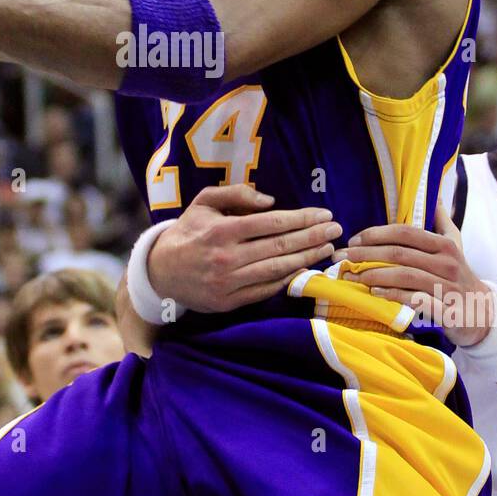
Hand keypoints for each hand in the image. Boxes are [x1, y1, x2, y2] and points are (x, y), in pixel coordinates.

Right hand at [146, 184, 340, 312]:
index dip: (302, 218)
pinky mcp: (230, 302)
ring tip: (328, 248)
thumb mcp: (204, 202)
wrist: (160, 271)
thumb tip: (271, 201)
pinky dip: (288, 279)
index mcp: (222, 230)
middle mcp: (227, 257)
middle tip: (336, 229)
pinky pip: (266, 289)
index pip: (271, 223)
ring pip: (277, 269)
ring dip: (307, 258)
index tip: (324, 214)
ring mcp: (229, 283)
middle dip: (313, 237)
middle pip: (280, 246)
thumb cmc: (188, 231)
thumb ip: (236, 193)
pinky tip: (306, 268)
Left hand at [340, 203, 493, 346]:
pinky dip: (392, 295)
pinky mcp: (445, 311)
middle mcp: (447, 264)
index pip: (406, 233)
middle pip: (400, 254)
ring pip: (405, 276)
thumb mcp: (456, 244)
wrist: (484, 314)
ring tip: (354, 276)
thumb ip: (442, 220)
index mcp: (445, 246)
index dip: (377, 234)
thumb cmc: (461, 275)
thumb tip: (434, 195)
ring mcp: (447, 288)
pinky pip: (414, 300)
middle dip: (367, 254)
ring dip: (375, 274)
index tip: (354, 239)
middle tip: (343, 257)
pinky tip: (374, 293)